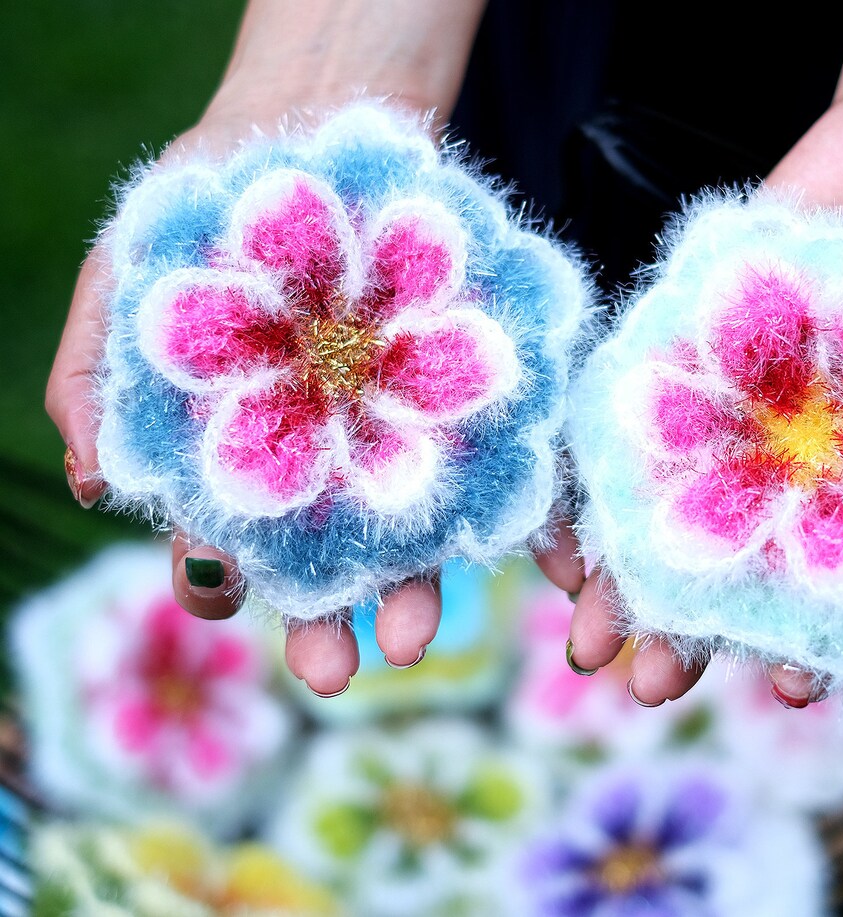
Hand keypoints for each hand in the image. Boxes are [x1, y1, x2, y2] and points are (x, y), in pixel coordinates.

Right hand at [45, 0, 507, 697]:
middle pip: (325, 555)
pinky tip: (531, 566)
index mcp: (242, 453)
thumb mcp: (132, 280)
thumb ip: (99, 378)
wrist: (314, 137)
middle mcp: (324, 460)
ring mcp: (398, 433)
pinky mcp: (466, 400)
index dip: (229, 580)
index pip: (230, 537)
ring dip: (411, 586)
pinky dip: (518, 519)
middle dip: (330, 617)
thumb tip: (96, 483)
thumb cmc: (211, 218)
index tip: (233, 605)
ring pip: (408, 527)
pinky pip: (497, 467)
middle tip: (343, 670)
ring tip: (416, 631)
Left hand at [562, 90, 842, 708]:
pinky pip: (625, 416)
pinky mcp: (681, 344)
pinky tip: (566, 527)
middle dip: (683, 635)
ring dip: (620, 577)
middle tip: (646, 688)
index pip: (827, 596)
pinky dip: (593, 471)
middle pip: (724, 569)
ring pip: (660, 511)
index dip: (808, 647)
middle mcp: (786, 468)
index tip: (786, 687)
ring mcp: (730, 410)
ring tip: (587, 641)